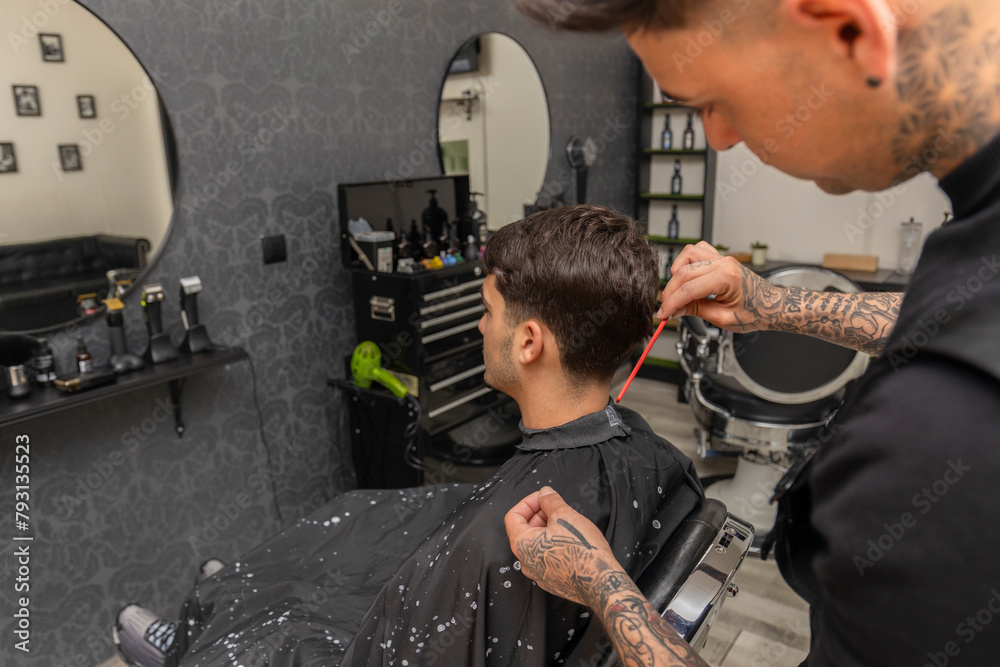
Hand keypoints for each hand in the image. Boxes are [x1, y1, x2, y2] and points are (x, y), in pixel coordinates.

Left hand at [504, 486, 620, 607]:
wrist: (600, 582)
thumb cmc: (582, 551)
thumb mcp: (565, 515)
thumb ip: (550, 501)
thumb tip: (545, 494)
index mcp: (522, 544)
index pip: (513, 516)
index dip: (528, 502)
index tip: (542, 498)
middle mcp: (526, 562)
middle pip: (524, 530)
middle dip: (539, 515)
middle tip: (556, 508)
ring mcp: (539, 574)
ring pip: (536, 545)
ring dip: (547, 530)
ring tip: (566, 523)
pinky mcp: (552, 581)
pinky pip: (546, 558)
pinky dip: (553, 545)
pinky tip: (570, 541)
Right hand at [656, 242, 782, 331]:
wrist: (772, 305)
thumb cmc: (755, 312)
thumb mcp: (723, 318)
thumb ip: (696, 310)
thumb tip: (675, 309)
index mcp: (726, 278)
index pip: (689, 289)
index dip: (671, 303)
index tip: (663, 314)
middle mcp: (723, 263)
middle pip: (684, 272)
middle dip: (670, 291)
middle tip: (666, 308)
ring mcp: (722, 258)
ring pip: (688, 254)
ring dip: (677, 272)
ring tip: (677, 290)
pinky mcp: (720, 258)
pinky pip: (697, 250)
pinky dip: (686, 261)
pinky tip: (686, 276)